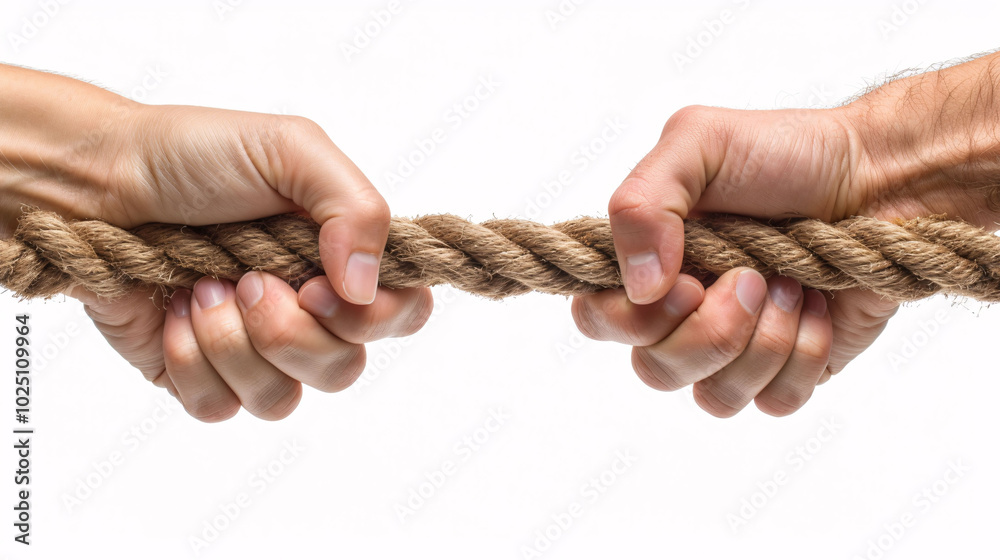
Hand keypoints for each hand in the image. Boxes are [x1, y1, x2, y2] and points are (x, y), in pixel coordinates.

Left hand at [0, 64, 431, 420]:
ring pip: (281, 401)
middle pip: (344, 370)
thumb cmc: (197, 155)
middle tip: (247, 279)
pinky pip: (219, 408)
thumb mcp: (292, 148)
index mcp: (341, 261)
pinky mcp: (200, 375)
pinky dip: (191, 362)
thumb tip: (365, 286)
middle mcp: (307, 311)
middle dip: (289, 331)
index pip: (402, 315)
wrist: (99, 181)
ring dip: (233, 343)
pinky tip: (174, 313)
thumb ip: (355, 206)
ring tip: (200, 287)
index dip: (373, 318)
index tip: (318, 284)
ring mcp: (254, 349)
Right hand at [573, 53, 999, 416]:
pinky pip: (773, 403)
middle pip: (654, 371)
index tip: (686, 280)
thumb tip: (639, 287)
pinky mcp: (786, 370)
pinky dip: (802, 357)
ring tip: (794, 287)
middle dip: (712, 330)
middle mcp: (681, 312)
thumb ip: (641, 202)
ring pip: (714, 397)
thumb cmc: (788, 154)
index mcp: (647, 262)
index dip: (633, 318)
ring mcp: (734, 346)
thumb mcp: (697, 142)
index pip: (598, 319)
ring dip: (764, 339)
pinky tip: (818, 310)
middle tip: (753, 277)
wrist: (883, 179)